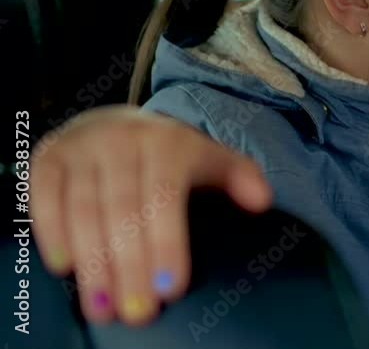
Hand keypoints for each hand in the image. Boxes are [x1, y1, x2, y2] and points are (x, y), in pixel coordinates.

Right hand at [28, 105, 271, 325]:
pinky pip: (44, 197)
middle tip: (138, 312)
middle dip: (130, 266)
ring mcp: (82, 147)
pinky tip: (65, 268)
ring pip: (83, 209)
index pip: (165, 197)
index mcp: (167, 142)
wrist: (117, 120)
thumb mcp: (210, 158)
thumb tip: (262, 201)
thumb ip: (240, 177)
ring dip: (92, 262)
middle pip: (123, 210)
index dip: (167, 243)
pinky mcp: (48, 157)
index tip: (172, 287)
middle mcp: (122, 140)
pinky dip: (51, 232)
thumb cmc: (170, 154)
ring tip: (102, 306)